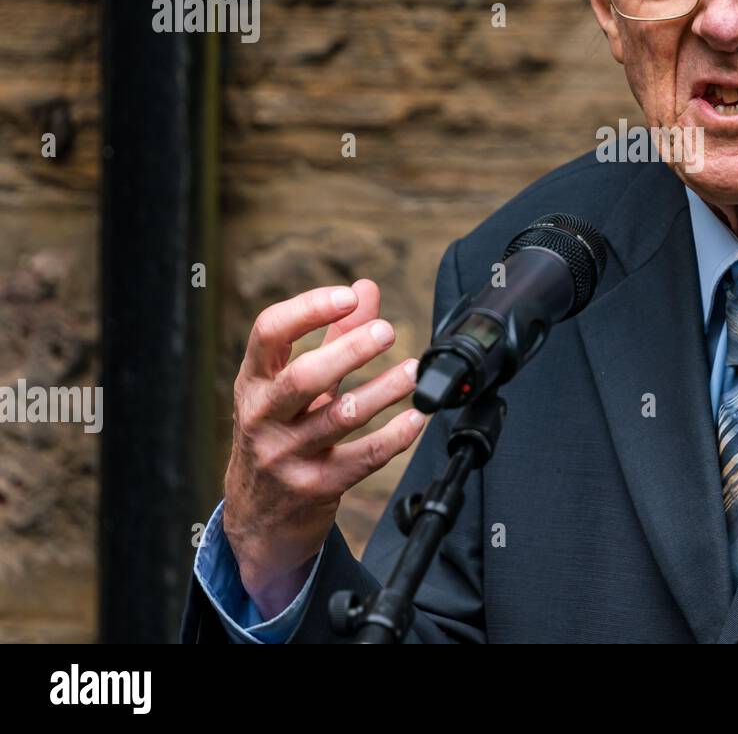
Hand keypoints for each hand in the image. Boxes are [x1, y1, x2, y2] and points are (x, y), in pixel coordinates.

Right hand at [221, 279, 426, 619]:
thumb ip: (331, 335)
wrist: (259, 516)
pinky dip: (393, 438)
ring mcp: (285, 455)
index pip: (269, 333)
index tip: (347, 296)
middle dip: (348, 350)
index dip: (308, 308)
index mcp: (254, 381)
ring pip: (337, 417)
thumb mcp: (292, 384)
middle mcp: (263, 416)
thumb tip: (365, 289)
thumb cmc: (279, 433)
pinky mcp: (314, 487)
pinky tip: (416, 419)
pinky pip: (360, 459)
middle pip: (303, 377)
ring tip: (414, 371)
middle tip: (387, 332)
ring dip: (382, 391)